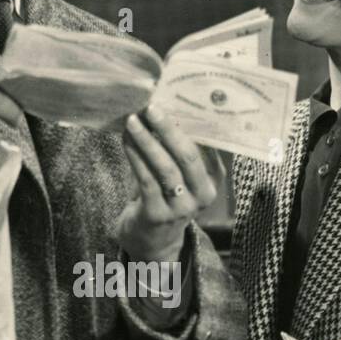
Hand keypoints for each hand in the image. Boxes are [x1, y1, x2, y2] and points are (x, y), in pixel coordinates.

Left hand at [115, 107, 223, 259]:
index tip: (176, 99)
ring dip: (147, 142)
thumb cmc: (167, 196)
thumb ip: (179, 149)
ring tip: (133, 121)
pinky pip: (146, 181)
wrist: (153, 240)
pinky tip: (126, 141)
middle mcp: (203, 195)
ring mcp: (181, 208)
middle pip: (188, 156)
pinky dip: (135, 158)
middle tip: (152, 107)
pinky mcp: (157, 216)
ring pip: (165, 168)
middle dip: (168, 129)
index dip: (193, 122)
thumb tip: (165, 107)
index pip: (208, 146)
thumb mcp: (182, 175)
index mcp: (213, 180)